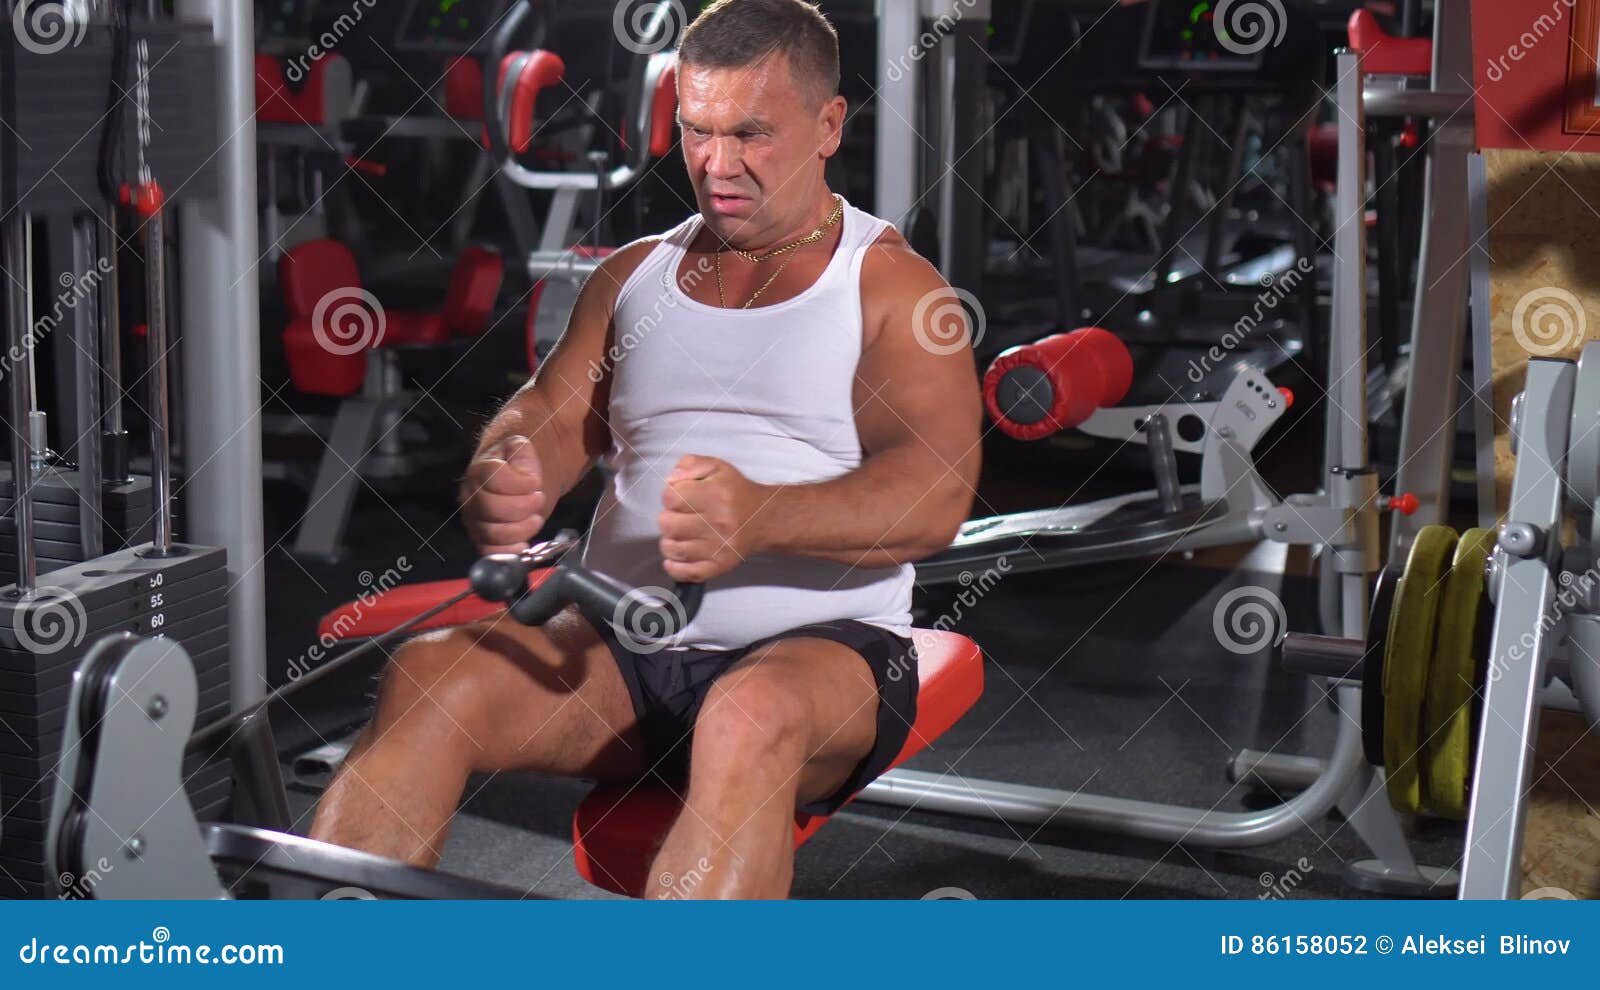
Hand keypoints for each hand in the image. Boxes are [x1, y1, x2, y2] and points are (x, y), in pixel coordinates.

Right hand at [460, 436, 548, 554]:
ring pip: (492, 533)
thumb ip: (522, 451)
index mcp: (481, 470)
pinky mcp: (482, 538)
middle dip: (523, 506)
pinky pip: (490, 552)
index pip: (495, 478)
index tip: (535, 482)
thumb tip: (523, 464)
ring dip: (521, 529)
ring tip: (535, 517)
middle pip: (492, 508)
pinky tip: (524, 541)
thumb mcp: (524, 449)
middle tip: (538, 499)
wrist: (517, 477)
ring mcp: (474, 519)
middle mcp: (471, 496)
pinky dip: (510, 550)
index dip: (520, 483)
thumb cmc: (520, 466)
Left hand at [658, 454, 767, 581]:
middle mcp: (718, 522)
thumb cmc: (736, 492)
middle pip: (668, 525)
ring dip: (670, 541)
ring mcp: (719, 547)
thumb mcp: (716, 467)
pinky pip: (687, 573)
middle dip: (668, 519)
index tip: (678, 499)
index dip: (669, 496)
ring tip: (680, 534)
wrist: (763, 518)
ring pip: (673, 549)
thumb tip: (670, 480)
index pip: (671, 498)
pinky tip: (676, 557)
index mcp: (716, 495)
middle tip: (679, 517)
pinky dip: (675, 567)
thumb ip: (689, 464)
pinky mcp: (720, 566)